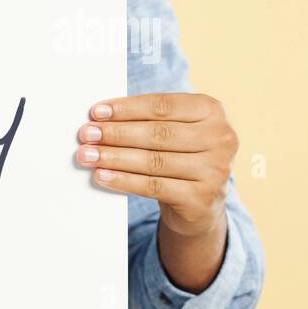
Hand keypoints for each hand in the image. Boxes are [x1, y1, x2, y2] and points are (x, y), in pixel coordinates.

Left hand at [76, 92, 236, 291]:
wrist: (200, 202)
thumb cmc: (178, 156)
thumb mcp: (173, 131)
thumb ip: (146, 120)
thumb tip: (99, 118)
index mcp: (212, 111)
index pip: (163, 106)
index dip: (127, 109)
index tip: (97, 112)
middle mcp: (221, 138)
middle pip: (158, 134)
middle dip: (116, 134)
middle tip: (86, 134)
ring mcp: (215, 169)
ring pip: (154, 161)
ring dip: (114, 157)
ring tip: (87, 155)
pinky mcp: (202, 197)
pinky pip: (154, 187)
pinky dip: (124, 181)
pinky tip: (102, 176)